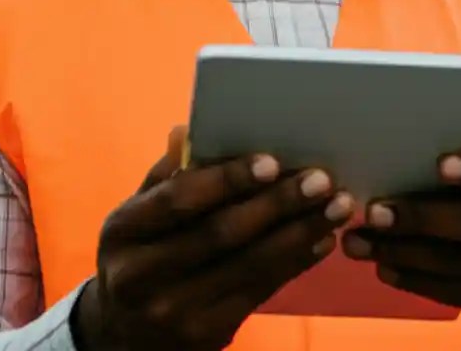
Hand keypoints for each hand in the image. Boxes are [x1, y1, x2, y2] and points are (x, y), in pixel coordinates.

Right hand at [76, 126, 354, 350]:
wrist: (125, 335)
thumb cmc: (140, 255)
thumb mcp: (138, 216)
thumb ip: (166, 176)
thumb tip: (191, 130)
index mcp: (122, 231)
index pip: (177, 201)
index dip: (225, 180)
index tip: (271, 161)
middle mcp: (141, 276)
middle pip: (220, 234)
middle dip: (277, 204)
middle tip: (320, 179)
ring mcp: (175, 311)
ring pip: (250, 265)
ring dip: (300, 233)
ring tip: (338, 206)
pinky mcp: (207, 334)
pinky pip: (261, 291)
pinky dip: (297, 262)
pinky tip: (322, 238)